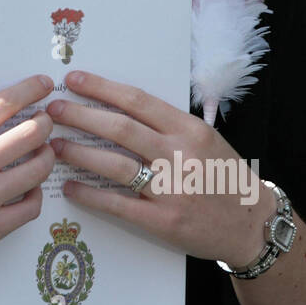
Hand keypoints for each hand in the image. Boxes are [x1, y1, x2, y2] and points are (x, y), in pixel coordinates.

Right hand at [0, 74, 55, 302]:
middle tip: (47, 123)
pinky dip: (36, 195)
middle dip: (45, 124)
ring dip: (47, 157)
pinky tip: (30, 190)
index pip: (1, 104)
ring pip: (38, 169)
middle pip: (30, 133)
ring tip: (44, 154)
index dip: (29, 90)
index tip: (42, 84)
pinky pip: (31, 206)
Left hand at [46, 70, 274, 267]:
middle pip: (120, 129)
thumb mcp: (206, 139)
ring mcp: (172, 190)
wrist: (252, 224)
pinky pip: (119, 204)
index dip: (102, 88)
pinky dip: (91, 195)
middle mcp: (180, 155)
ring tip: (54, 145)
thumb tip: (119, 107)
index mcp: (189, 129)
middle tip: (53, 109)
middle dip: (81, 116)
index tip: (74, 79)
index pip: (138, 101)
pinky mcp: (164, 221)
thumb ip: (168, 125)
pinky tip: (70, 187)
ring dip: (80, 153)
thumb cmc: (225, 177)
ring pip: (115, 165)